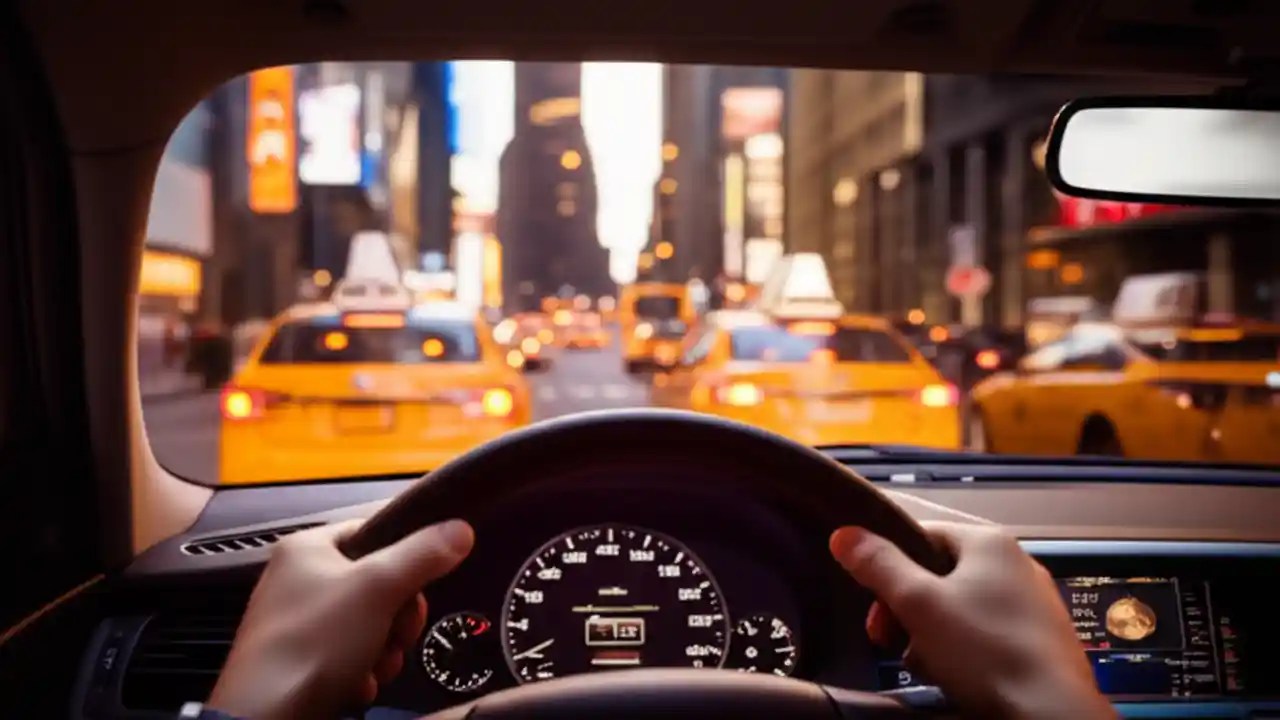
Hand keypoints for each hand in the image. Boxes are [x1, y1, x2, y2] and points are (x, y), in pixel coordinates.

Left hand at [208, 518, 474, 719]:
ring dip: (384, 649)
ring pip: (367, 625)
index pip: (373, 532)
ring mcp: (296, 624)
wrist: (266, 718)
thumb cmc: (317, 641)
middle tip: (398, 634)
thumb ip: (423, 555)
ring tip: (376, 666)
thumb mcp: (379, 589)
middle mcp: (296, 580)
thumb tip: (462, 527)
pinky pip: (347, 656)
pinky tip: (358, 685)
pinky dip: (360, 671)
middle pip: (376, 584)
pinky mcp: (298, 663)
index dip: (404, 558)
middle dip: (397, 616)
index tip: (418, 586)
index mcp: (307, 548)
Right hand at [830, 522, 1114, 719]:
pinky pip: (986, 635)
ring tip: (925, 664)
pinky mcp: (1041, 641)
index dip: (888, 565)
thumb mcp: (918, 604)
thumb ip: (878, 565)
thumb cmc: (984, 651)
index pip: (921, 534)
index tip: (873, 602)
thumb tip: (844, 533)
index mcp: (989, 542)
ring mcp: (1033, 604)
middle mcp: (1016, 564)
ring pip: (960, 609)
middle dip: (908, 609)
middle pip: (939, 575)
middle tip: (889, 639)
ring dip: (931, 635)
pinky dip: (964, 651)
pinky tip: (955, 676)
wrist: (1050, 715)